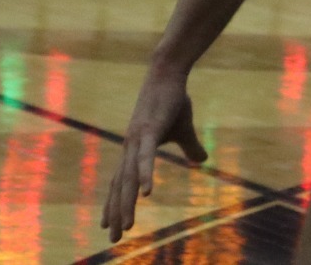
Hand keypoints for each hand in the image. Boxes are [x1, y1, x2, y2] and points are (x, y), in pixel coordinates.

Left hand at [103, 67, 207, 243]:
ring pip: (130, 178)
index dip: (114, 203)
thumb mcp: (184, 129)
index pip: (121, 182)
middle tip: (113, 238)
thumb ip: (191, 147)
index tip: (108, 226)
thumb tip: (202, 162)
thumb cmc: (173, 100)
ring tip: (126, 226)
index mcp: (135, 149)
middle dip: (116, 212)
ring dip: (126, 203)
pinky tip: (148, 193)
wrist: (168, 73)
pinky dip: (145, 175)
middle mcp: (130, 147)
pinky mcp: (148, 130)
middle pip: (121, 186)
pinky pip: (146, 158)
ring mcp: (136, 140)